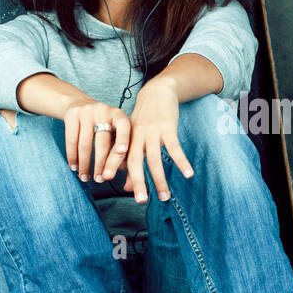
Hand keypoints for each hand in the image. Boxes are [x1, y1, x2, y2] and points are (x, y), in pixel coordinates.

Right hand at [62, 98, 130, 181]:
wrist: (79, 103)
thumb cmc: (103, 124)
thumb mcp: (114, 129)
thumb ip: (121, 147)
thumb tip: (122, 168)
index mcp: (119, 115)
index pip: (124, 128)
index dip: (123, 139)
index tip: (122, 152)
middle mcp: (103, 111)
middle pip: (103, 141)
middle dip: (102, 164)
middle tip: (100, 180)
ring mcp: (87, 112)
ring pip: (85, 143)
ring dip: (85, 164)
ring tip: (85, 177)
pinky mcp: (72, 115)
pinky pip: (71, 140)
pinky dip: (72, 156)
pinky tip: (74, 167)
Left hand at [122, 80, 193, 200]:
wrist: (158, 91)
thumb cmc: (144, 118)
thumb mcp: (134, 136)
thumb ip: (130, 160)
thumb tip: (126, 186)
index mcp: (127, 138)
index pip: (117, 155)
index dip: (111, 166)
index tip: (103, 180)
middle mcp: (138, 136)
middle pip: (135, 162)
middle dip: (137, 182)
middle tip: (139, 201)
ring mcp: (153, 133)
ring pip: (154, 160)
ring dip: (160, 180)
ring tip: (165, 197)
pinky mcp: (169, 128)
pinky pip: (175, 149)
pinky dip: (182, 162)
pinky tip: (189, 174)